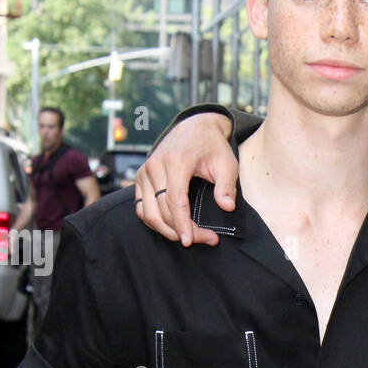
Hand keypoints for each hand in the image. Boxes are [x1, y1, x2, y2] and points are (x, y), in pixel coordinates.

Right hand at [133, 112, 236, 246]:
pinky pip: (141, 207)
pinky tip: (173, 227)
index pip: (174, 199)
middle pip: (162, 210)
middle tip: (206, 239)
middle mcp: (155, 166)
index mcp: (176, 161)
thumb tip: (227, 207)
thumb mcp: (227, 163)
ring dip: (166, 230)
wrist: (194, 127)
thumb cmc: (212, 146)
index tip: (190, 240)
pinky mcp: (140, 177)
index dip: (182, 223)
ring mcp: (144, 172)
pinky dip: (154, 222)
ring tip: (189, 236)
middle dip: (181, 230)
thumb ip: (227, 185)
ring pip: (147, 212)